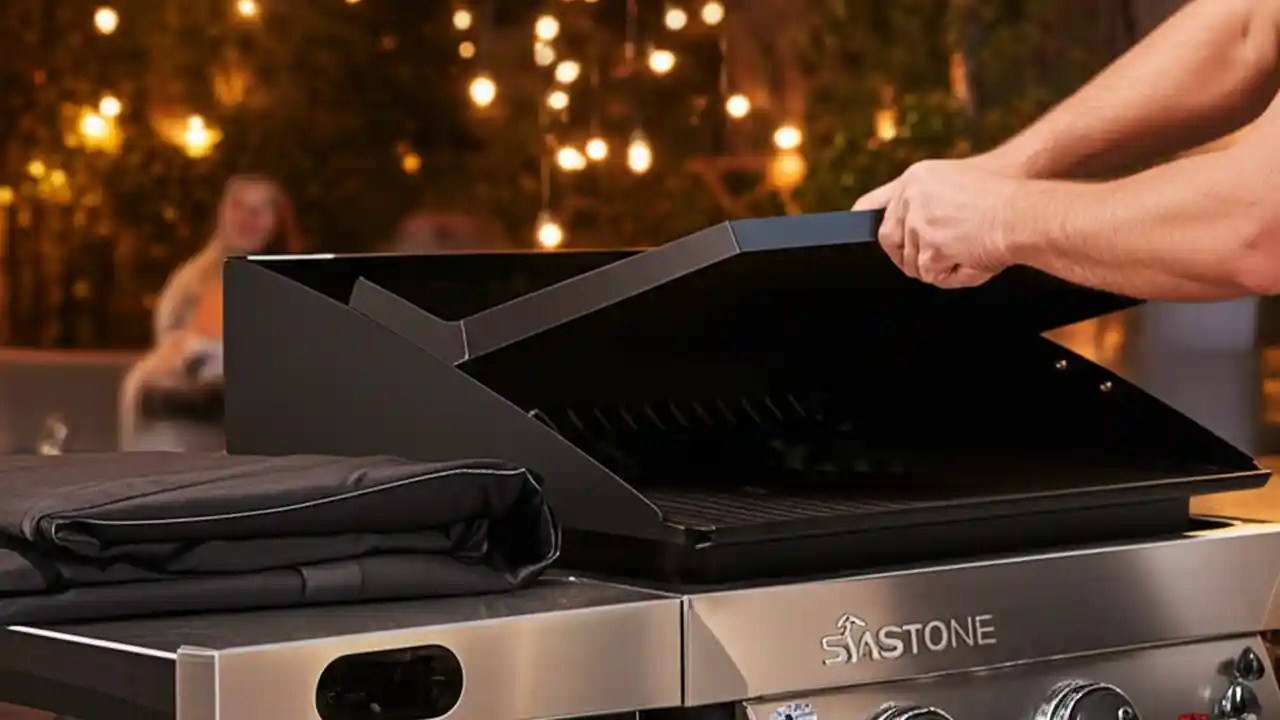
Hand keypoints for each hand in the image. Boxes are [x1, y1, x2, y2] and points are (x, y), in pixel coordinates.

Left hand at [854, 159, 1018, 288]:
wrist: (1026, 210)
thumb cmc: (1004, 198)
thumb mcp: (956, 184)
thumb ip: (925, 201)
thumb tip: (907, 235)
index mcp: (915, 178)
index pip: (871, 205)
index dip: (875, 229)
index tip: (877, 243)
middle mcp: (910, 196)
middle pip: (888, 240)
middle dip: (908, 256)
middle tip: (935, 260)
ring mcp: (918, 221)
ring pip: (912, 262)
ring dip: (938, 266)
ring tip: (969, 250)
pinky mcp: (930, 245)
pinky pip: (931, 274)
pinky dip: (952, 275)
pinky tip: (973, 259)